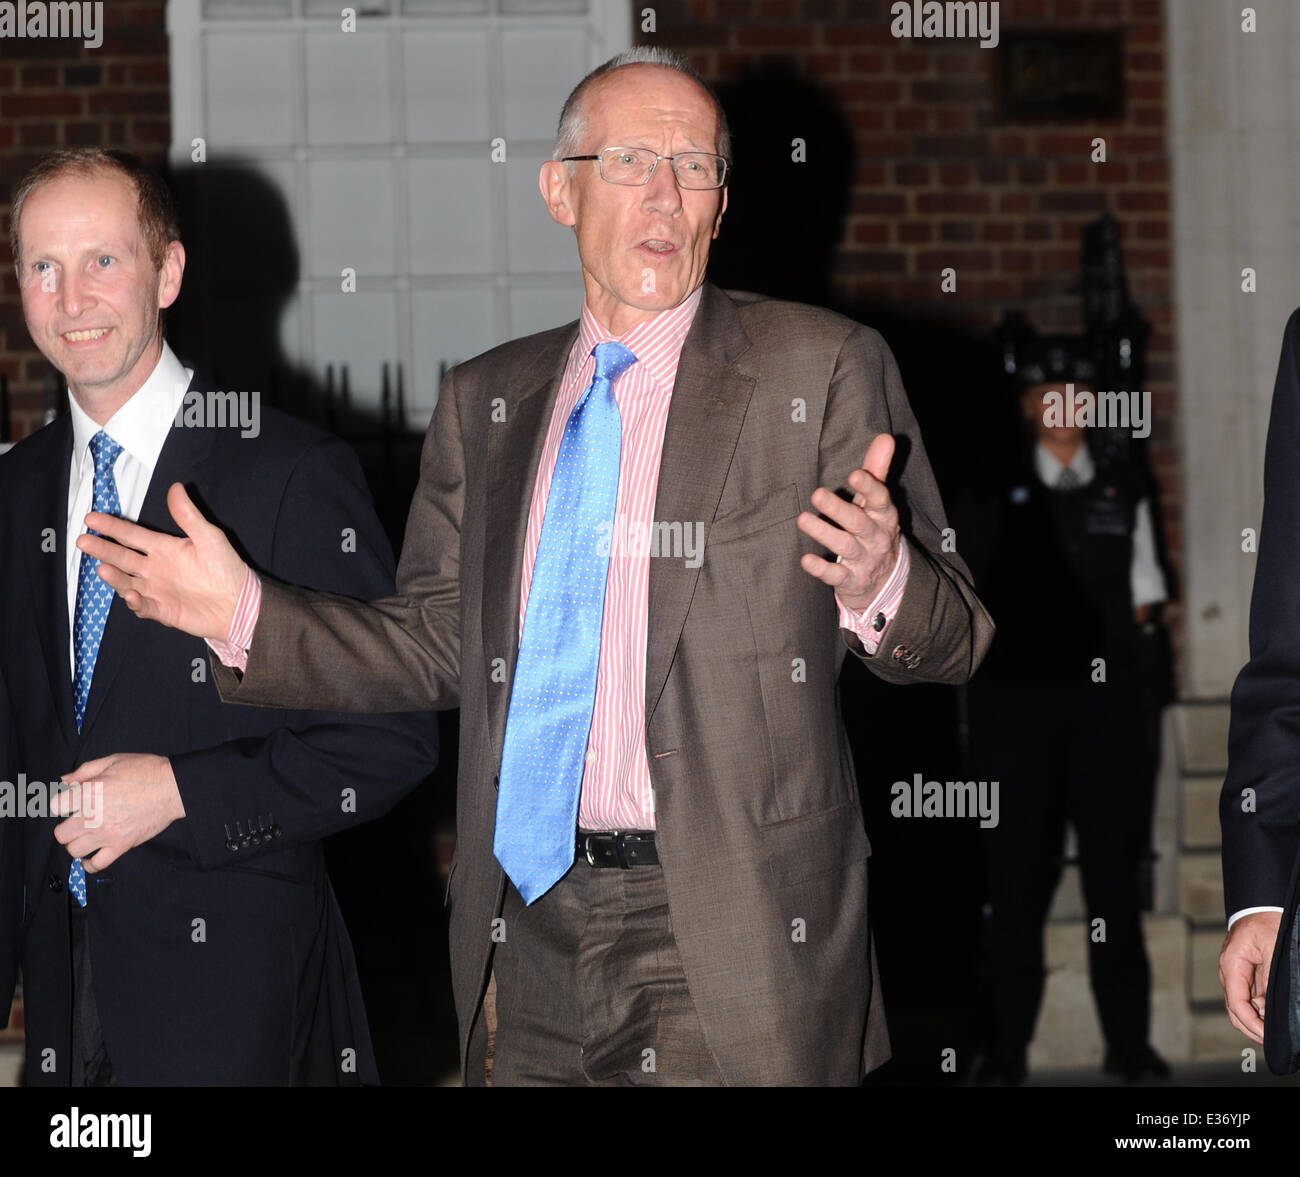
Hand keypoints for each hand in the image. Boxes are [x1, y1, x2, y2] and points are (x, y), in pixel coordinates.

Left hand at [52, 753, 186, 871]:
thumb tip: (65, 780)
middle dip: (66, 826)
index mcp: (88, 793)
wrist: (173, 787)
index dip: (62, 803)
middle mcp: (93, 816)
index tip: (71, 802)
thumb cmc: (146, 771)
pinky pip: (96, 864)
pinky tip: (91, 856)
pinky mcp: (121, 846)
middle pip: (60, 834)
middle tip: (78, 821)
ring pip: (74, 850)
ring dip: (77, 843)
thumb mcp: (113, 761)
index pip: (55, 806)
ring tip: (86, 836)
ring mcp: (106, 834)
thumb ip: (85, 770)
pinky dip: (90, 864)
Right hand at [78, 482, 247, 641]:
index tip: (91, 518)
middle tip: (83, 540)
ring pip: (127, 582)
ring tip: (103, 568)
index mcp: (164, 549)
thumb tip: (176, 487)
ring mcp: (157, 590)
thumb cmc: (227, 568)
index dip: (112, 527)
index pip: (132, 535)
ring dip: (114, 576)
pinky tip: (132, 594)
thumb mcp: (209, 537)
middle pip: (122, 557)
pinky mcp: (164, 611)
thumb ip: (188, 516)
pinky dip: (136, 602)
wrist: (241, 602)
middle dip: (102, 549)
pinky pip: (144, 607)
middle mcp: (155, 569)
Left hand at [797, 432, 899, 611]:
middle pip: (858, 522)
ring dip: (823, 533)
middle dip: (838, 509)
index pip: (880, 499)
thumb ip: (877, 470)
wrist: (885, 579)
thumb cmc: (874, 529)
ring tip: (803, 519)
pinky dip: (821, 569)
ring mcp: (864, 560)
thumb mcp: (878, 503)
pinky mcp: (851, 580)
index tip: (854, 474)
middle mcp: (876, 537)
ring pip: (845, 546)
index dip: (869, 487)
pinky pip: (836, 575)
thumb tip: (885, 437)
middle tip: (817, 494)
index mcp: (884, 515)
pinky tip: (805, 559)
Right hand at [1219, 910, 1281, 1043]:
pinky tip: (1272, 1014)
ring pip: (1241, 1007)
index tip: (1267, 1036)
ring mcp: (1236, 975)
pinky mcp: (1244, 975)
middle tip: (1271, 1040)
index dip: (1251, 1024)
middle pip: (1234, 1010)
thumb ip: (1269, 976)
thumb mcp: (1272, 947)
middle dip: (1251, 1028)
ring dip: (1256, 1020)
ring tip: (1276, 1028)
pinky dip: (1260, 1010)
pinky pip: (1249, 998)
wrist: (1261, 906)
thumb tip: (1268, 1005)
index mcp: (1231, 966)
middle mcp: (1229, 973)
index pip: (1236, 1003)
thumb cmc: (1266, 922)